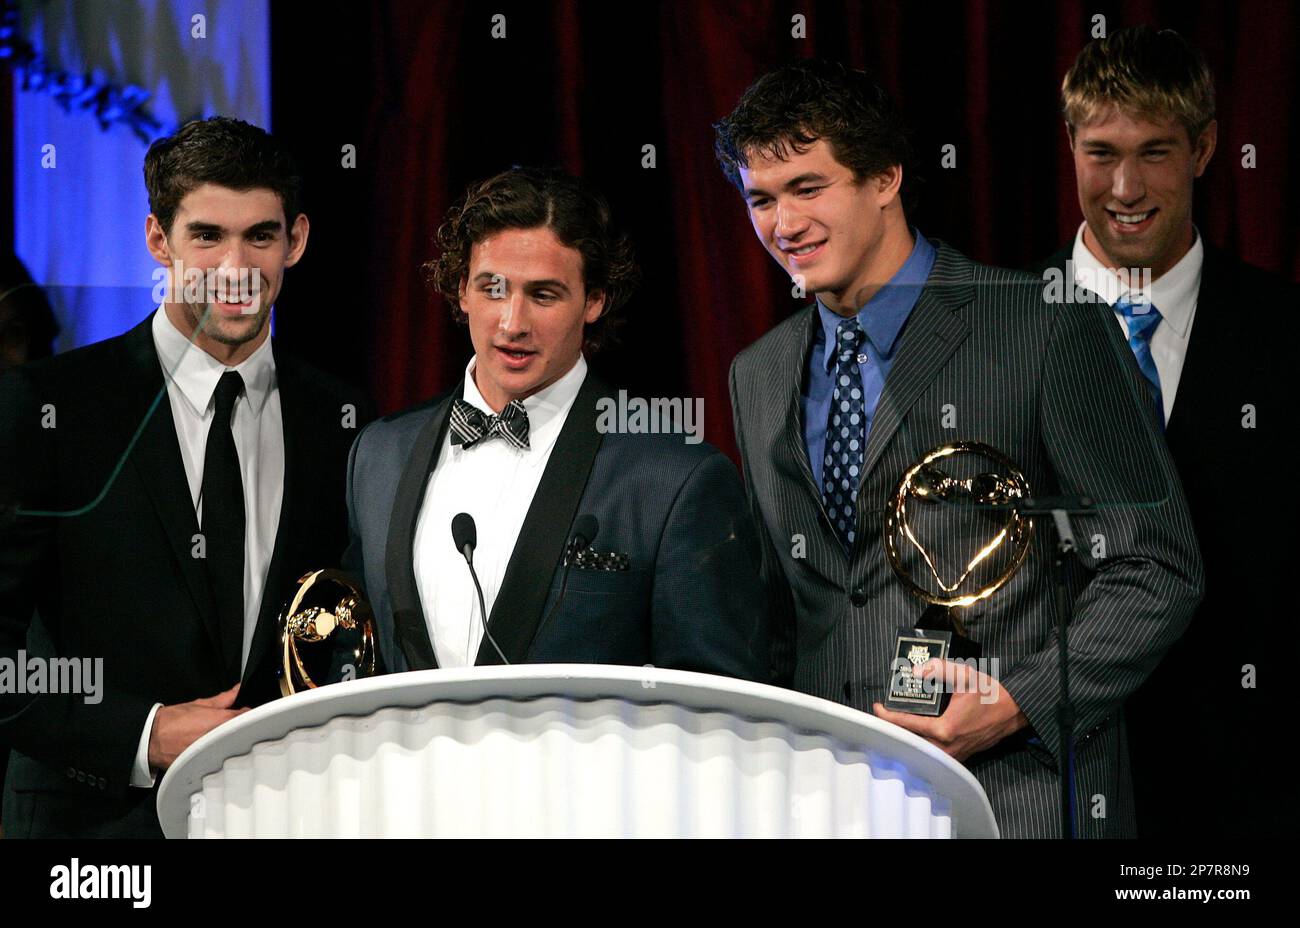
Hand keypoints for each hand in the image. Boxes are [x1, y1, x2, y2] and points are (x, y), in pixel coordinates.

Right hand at [147, 684, 248, 771]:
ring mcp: (213, 752)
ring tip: (219, 738)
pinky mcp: (205, 763)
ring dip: (230, 741)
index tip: (244, 714)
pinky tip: (212, 749)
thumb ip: (222, 699)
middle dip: (240, 728)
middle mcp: (219, 737)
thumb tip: (236, 690)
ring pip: (232, 746)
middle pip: (241, 732)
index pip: (246, 717)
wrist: (151, 739)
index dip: (247, 714)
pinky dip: (219, 753)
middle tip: (232, 726)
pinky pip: (219, 757)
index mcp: (220, 721)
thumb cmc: (171, 722)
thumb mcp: (199, 704)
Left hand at [873, 658, 1027, 762]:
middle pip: (910, 740)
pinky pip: (933, 751)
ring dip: (907, 735)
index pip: (907, 725)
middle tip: (884, 713)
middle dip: (894, 727)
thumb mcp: (965, 675)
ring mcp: (954, 754)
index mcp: (944, 729)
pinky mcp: (959, 756)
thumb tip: (917, 671)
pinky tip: (914, 729)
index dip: (889, 716)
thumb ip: (940, 668)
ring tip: (895, 720)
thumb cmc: (989, 694)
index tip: (877, 708)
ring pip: (921, 748)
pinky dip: (920, 741)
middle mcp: (947, 747)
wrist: (1013, 711)